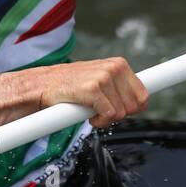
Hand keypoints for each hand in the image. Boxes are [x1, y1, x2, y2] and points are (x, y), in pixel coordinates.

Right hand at [30, 57, 148, 127]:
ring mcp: (104, 77)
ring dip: (106, 119)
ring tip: (91, 111)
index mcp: (119, 64)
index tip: (131, 111)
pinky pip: (109, 115)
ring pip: (121, 113)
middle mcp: (114, 68)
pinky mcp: (93, 89)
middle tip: (102, 112)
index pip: (143, 93)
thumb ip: (119, 89)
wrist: (42, 86)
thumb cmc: (70, 86)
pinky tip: (88, 116)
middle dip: (120, 115)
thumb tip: (140, 104)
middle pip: (135, 106)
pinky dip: (99, 122)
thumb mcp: (100, 80)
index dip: (136, 108)